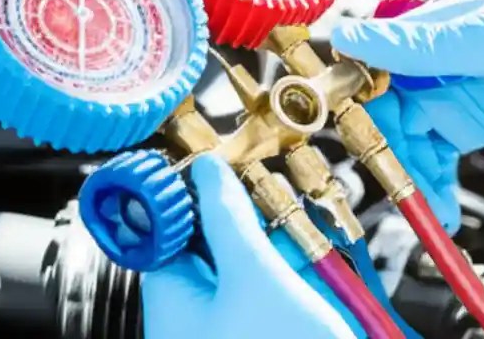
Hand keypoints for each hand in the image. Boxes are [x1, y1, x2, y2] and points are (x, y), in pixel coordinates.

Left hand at [142, 155, 361, 338]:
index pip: (165, 227)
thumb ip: (230, 219)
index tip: (215, 160)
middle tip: (276, 202)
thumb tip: (207, 171)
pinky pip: (270, 290)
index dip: (190, 191)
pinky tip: (317, 270)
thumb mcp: (258, 277)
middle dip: (248, 218)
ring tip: (306, 242)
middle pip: (210, 242)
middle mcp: (192, 316)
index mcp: (172, 300)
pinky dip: (293, 273)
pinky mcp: (262, 332)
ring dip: (278, 244)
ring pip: (246, 264)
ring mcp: (229, 327)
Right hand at [334, 0, 483, 220]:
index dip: (352, 103)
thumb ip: (416, 45)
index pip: (366, 67)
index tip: (353, 138)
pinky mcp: (464, 125)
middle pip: (381, 114)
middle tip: (399, 188)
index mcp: (421, 32)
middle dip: (385, 153)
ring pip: (405, 143)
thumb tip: (347, 34)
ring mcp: (444, 96)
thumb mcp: (480, 41)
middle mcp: (425, 65)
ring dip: (411, 177)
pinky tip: (442, 212)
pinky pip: (433, 158)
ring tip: (431, 210)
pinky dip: (433, 185)